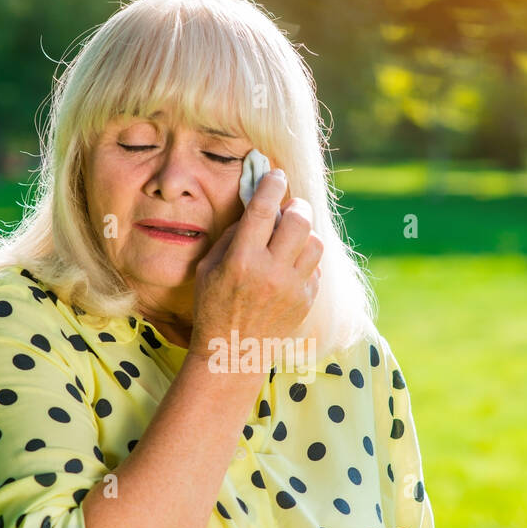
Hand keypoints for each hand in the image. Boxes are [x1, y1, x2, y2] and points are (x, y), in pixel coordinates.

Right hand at [189, 169, 322, 362]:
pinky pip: (315, 267)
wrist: (233, 353)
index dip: (271, 184)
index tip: (275, 174)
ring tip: (290, 238)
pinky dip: (304, 260)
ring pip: (315, 242)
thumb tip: (258, 209)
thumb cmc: (214, 306)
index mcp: (242, 261)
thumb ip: (235, 236)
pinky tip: (289, 266)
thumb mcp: (210, 267)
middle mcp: (271, 273)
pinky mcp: (306, 300)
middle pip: (299, 221)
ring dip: (303, 233)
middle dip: (296, 206)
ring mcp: (292, 288)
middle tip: (289, 207)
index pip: (263, 210)